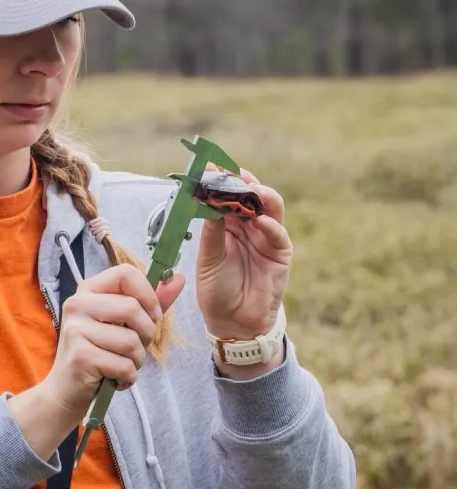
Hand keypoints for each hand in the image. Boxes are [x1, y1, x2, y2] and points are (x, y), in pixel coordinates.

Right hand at [41, 264, 185, 423]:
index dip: (147, 294)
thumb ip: (150, 302)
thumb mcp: (123, 323)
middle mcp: (77, 305)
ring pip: (130, 341)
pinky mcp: (80, 356)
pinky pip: (123, 365)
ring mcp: (76, 330)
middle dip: (146, 334)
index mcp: (88, 290)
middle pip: (132, 308)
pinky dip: (128, 377)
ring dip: (137, 360)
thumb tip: (178, 277)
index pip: (125, 273)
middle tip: (137, 348)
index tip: (153, 315)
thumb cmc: (99, 352)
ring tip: (123, 365)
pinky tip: (117, 379)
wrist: (67, 389)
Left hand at [196, 168, 291, 340]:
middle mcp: (248, 226)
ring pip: (270, 207)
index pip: (226, 196)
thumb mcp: (208, 259)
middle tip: (230, 172)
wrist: (233, 322)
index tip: (209, 166)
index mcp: (227, 225)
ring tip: (250, 188)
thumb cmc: (217, 290)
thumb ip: (212, 232)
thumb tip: (207, 201)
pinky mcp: (280, 253)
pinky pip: (277, 234)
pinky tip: (260, 220)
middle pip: (250, 195)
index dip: (220, 181)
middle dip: (241, 182)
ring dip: (261, 195)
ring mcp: (266, 237)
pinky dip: (270, 225)